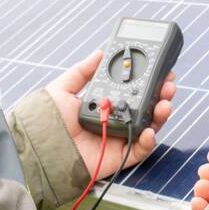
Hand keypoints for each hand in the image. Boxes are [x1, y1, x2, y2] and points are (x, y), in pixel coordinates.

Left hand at [45, 50, 176, 178]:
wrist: (40, 147)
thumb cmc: (46, 120)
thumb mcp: (62, 88)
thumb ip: (82, 71)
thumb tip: (100, 52)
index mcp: (104, 103)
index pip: (132, 91)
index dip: (148, 81)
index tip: (160, 69)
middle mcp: (114, 119)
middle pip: (146, 107)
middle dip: (161, 94)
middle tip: (168, 84)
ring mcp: (118, 138)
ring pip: (148, 126)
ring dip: (160, 114)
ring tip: (165, 102)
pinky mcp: (119, 157)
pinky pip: (140, 149)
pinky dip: (149, 140)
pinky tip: (150, 130)